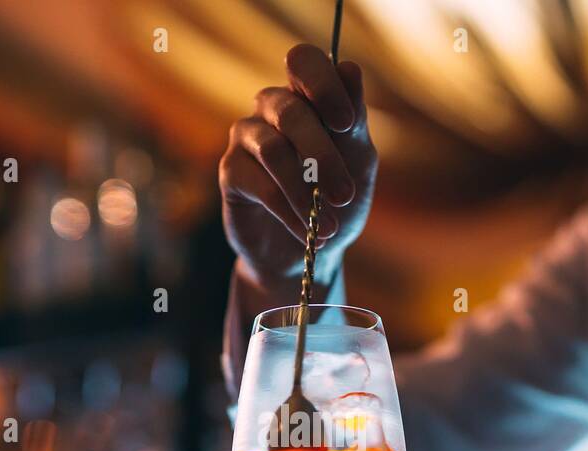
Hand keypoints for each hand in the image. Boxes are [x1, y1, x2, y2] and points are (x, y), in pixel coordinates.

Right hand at [219, 43, 377, 285]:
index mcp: (306, 95)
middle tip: (345, 194)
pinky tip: (309, 233)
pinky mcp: (230, 172)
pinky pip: (260, 186)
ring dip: (306, 192)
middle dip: (323, 156)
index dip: (323, 85)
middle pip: (290, 112)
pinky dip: (289, 212)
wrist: (307, 251)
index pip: (304, 62)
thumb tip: (349, 69)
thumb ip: (354, 119)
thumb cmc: (334, 199)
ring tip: (329, 226)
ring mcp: (247, 137)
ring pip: (273, 150)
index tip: (345, 123)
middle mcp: (272, 107)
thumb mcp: (357, 160)